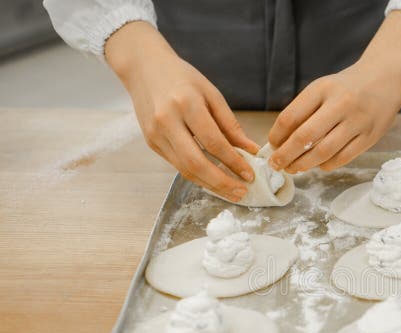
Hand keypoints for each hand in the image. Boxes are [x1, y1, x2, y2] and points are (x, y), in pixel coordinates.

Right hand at [105, 22, 259, 201]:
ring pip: (185, 169)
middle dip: (221, 182)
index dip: (234, 162)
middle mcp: (167, 121)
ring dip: (210, 185)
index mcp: (186, 104)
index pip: (213, 142)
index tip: (250, 174)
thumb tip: (250, 150)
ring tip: (231, 191)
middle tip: (241, 192)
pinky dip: (197, 176)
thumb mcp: (211, 94)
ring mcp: (155, 134)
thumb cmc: (182, 78)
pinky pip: (177, 165)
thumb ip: (230, 124)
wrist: (144, 67)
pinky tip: (213, 180)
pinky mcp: (151, 142)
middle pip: (196, 162)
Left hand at [268, 11, 400, 172]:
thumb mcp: (323, 89)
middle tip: (276, 165)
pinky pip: (343, 158)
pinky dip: (326, 165)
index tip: (272, 145)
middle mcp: (340, 104)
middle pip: (305, 137)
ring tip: (294, 168)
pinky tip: (318, 165)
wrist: (385, 78)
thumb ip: (304, 111)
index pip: (291, 116)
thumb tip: (281, 141)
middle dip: (286, 155)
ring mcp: (357, 121)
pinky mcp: (370, 136)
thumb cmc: (347, 87)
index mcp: (322, 89)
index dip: (277, 136)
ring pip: (324, 151)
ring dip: (304, 164)